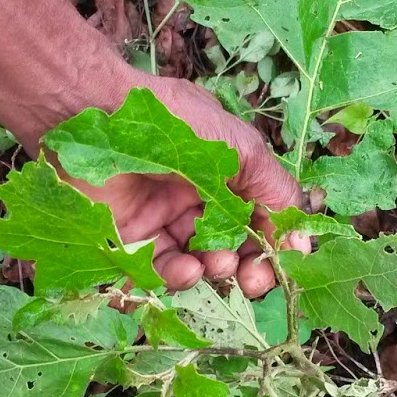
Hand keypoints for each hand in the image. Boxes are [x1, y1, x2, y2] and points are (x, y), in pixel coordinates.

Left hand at [83, 77, 307, 294]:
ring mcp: (160, 220)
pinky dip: (178, 277)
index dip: (273, 244)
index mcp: (223, 175)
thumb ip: (274, 190)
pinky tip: (187, 270)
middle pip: (229, 246)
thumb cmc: (171, 123)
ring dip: (214, 270)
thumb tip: (300, 239)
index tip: (284, 263)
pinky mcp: (127, 240)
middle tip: (252, 279)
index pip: (257, 219)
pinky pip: (157, 270)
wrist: (96, 117)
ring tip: (216, 265)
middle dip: (247, 266)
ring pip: (198, 261)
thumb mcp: (238, 148)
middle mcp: (193, 198)